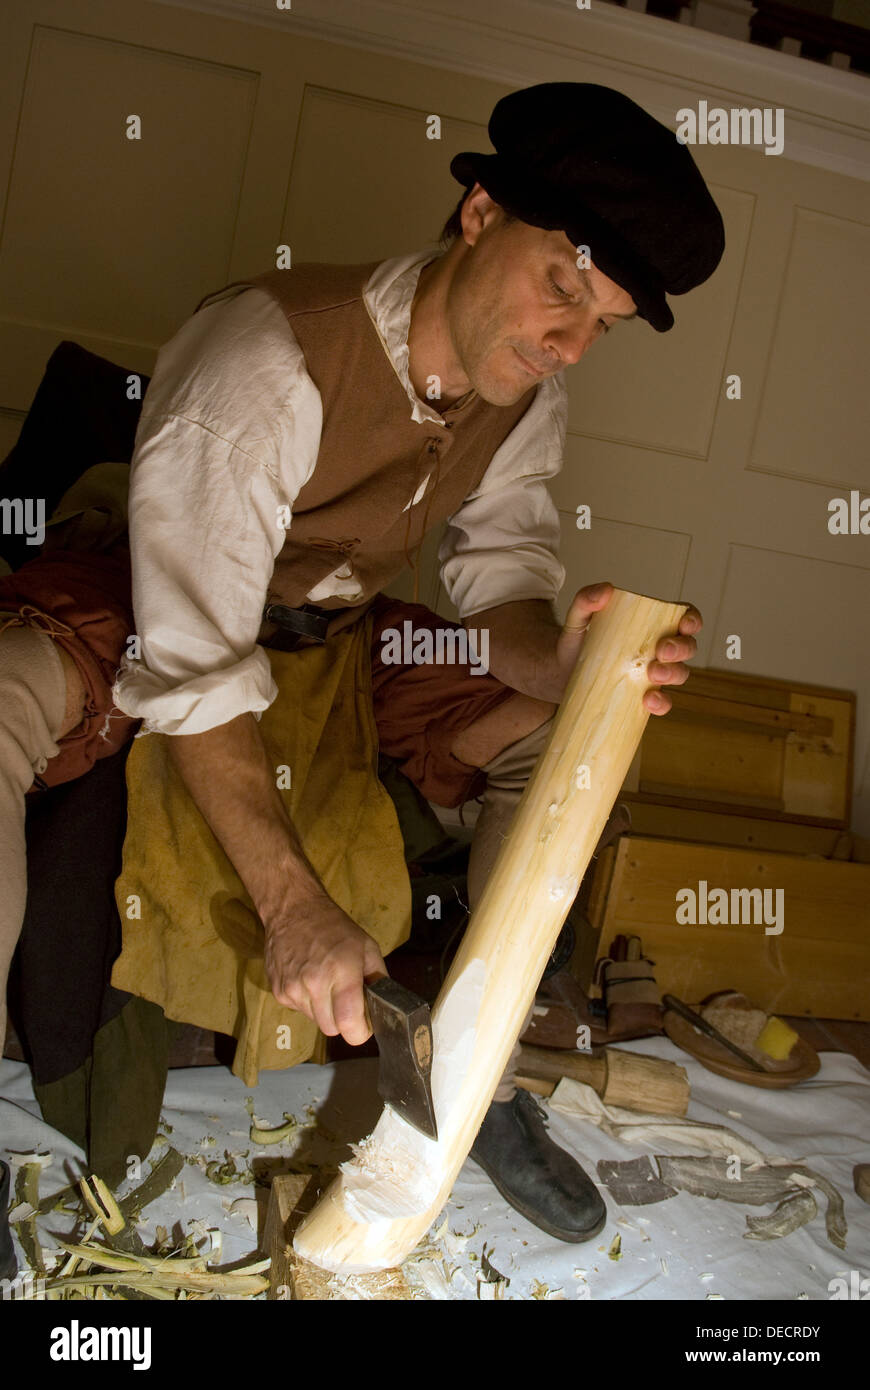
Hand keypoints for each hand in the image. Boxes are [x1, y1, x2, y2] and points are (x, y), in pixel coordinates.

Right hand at [264, 896, 386, 1045]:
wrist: (293, 910)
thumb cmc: (333, 927)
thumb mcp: (367, 946)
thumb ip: (378, 979)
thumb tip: (383, 1006)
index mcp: (342, 972)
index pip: (349, 1024)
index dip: (360, 1031)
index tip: (364, 1024)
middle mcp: (315, 984)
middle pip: (332, 1029)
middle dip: (343, 1021)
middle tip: (346, 1002)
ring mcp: (293, 989)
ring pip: (315, 1021)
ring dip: (324, 1011)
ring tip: (326, 984)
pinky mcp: (278, 991)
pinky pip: (299, 1010)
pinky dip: (307, 1002)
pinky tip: (309, 980)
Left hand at [558, 581, 701, 714]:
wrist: (559, 677)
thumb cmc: (576, 644)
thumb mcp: (577, 619)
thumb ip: (586, 600)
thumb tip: (606, 590)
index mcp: (653, 625)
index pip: (685, 618)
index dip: (693, 620)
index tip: (684, 625)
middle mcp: (660, 650)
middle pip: (688, 647)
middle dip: (682, 649)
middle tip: (661, 652)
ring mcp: (654, 675)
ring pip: (680, 674)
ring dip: (673, 674)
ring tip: (653, 675)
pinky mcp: (644, 697)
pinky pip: (663, 703)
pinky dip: (662, 704)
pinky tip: (649, 702)